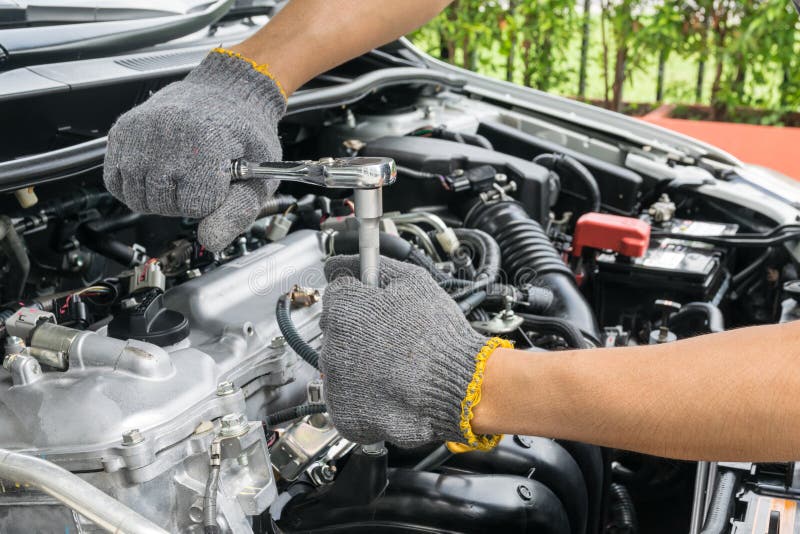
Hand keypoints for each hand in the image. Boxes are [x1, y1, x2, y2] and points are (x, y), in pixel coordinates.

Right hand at [103, 49, 285, 251]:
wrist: (227, 91)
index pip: (196, 206)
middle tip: (200, 177)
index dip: (212, 202)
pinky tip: (156, 173)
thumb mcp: (259, 174)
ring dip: (158, 198)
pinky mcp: (121, 132)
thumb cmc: (246, 132)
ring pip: (137, 199)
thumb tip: (211, 241)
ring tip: (179, 174)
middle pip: (163, 205)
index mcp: (204, 144)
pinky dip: (133, 187)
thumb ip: (238, 211)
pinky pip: (114, 182)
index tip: (221, 182)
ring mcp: (139, 133)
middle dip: (184, 202)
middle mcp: (166, 136)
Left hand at [319, 255, 506, 449]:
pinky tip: (391, 387)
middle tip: (395, 339)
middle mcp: (331, 346)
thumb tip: (343, 261)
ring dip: (362, 363)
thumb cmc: (440, 336)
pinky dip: (364, 395)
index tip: (378, 307)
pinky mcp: (345, 413)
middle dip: (360, 331)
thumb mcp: (413, 281)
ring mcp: (336, 383)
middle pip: (337, 331)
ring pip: (342, 365)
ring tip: (398, 365)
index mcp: (343, 309)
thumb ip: (373, 265)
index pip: (337, 294)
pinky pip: (347, 398)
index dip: (362, 298)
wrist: (461, 386)